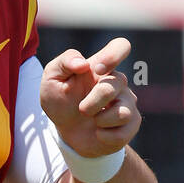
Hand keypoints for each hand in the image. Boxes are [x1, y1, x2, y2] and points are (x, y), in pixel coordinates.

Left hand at [41, 36, 139, 157]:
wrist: (66, 132)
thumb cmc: (60, 100)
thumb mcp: (52, 79)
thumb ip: (64, 62)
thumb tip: (83, 64)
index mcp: (101, 66)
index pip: (121, 46)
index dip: (114, 55)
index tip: (98, 69)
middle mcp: (118, 81)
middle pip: (115, 84)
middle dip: (92, 101)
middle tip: (81, 109)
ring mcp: (127, 102)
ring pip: (123, 112)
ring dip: (100, 120)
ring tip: (92, 120)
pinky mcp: (131, 123)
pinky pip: (122, 133)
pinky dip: (104, 136)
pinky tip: (98, 132)